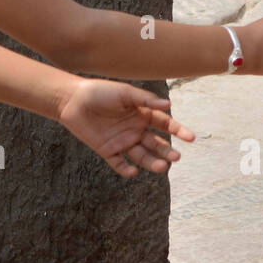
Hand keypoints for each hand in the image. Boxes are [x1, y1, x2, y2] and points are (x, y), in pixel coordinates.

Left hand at [55, 79, 195, 177]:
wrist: (72, 99)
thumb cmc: (100, 92)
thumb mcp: (124, 93)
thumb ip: (145, 100)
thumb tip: (169, 105)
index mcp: (142, 113)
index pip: (164, 124)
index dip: (178, 130)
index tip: (190, 138)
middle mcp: (135, 129)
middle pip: (156, 143)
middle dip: (167, 151)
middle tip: (176, 158)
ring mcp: (122, 141)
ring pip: (141, 156)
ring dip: (152, 162)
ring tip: (162, 167)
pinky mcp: (108, 150)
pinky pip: (119, 163)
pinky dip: (126, 169)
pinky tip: (133, 170)